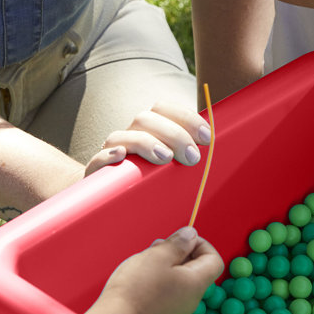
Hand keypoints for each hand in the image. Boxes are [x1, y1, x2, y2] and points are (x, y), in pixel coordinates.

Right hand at [85, 101, 212, 174]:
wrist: (114, 205)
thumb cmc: (154, 184)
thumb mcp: (175, 168)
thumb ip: (190, 154)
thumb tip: (217, 147)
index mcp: (150, 129)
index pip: (164, 108)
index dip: (187, 118)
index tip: (207, 137)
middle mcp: (129, 135)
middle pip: (146, 119)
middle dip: (173, 134)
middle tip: (192, 158)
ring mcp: (110, 152)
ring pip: (122, 136)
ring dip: (146, 143)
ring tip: (165, 159)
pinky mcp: (96, 173)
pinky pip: (97, 159)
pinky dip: (107, 156)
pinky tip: (121, 156)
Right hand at [98, 227, 223, 313]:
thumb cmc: (137, 287)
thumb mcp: (159, 256)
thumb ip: (179, 243)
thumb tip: (191, 235)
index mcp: (196, 284)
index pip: (214, 260)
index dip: (200, 244)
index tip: (179, 240)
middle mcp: (191, 300)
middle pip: (196, 268)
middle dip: (179, 252)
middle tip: (157, 247)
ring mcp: (177, 310)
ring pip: (180, 279)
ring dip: (166, 265)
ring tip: (145, 260)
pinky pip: (168, 292)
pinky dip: (159, 279)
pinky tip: (140, 277)